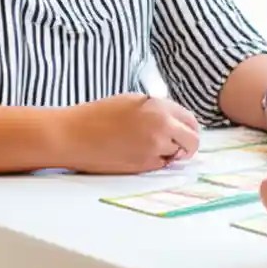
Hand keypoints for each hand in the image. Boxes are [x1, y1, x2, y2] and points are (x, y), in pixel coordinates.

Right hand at [61, 94, 199, 173]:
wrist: (73, 135)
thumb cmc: (98, 115)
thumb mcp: (133, 101)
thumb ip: (157, 109)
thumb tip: (175, 121)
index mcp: (159, 106)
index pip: (190, 119)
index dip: (187, 126)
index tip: (181, 130)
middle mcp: (162, 126)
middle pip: (193, 140)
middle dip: (187, 143)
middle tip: (175, 144)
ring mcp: (154, 148)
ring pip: (178, 154)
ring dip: (170, 152)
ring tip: (146, 145)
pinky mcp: (143, 166)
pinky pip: (161, 165)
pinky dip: (155, 161)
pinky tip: (136, 153)